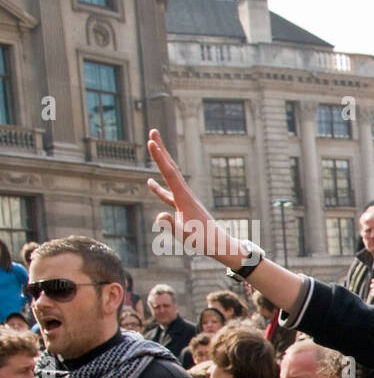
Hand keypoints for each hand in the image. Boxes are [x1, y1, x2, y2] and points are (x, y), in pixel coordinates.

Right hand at [146, 129, 241, 267]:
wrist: (220, 246)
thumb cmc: (204, 241)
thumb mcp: (185, 234)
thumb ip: (171, 225)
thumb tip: (159, 216)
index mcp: (185, 198)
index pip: (169, 173)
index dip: (159, 157)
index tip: (150, 141)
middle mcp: (186, 195)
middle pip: (171, 167)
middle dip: (161, 149)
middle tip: (152, 130)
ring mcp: (185, 200)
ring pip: (170, 177)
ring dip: (161, 162)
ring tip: (152, 148)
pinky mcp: (184, 208)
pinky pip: (168, 194)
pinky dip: (158, 188)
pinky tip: (149, 182)